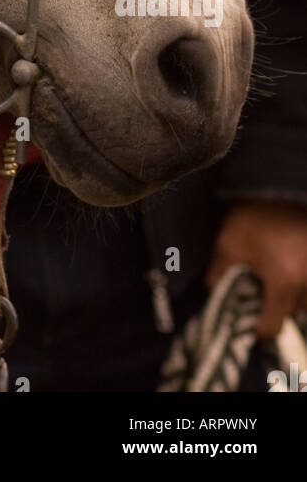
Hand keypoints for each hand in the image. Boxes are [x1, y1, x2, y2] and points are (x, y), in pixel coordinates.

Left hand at [208, 200, 306, 338]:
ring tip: (271, 272)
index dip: (256, 328)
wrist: (278, 184)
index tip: (246, 320)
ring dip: (288, 294)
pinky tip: (283, 263)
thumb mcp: (228, 244)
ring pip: (304, 301)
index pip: (272, 325)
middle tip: (256, 290)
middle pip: (291, 313)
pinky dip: (298, 281)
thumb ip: (219, 275)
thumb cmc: (254, 215)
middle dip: (273, 306)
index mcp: (284, 281)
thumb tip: (214, 295)